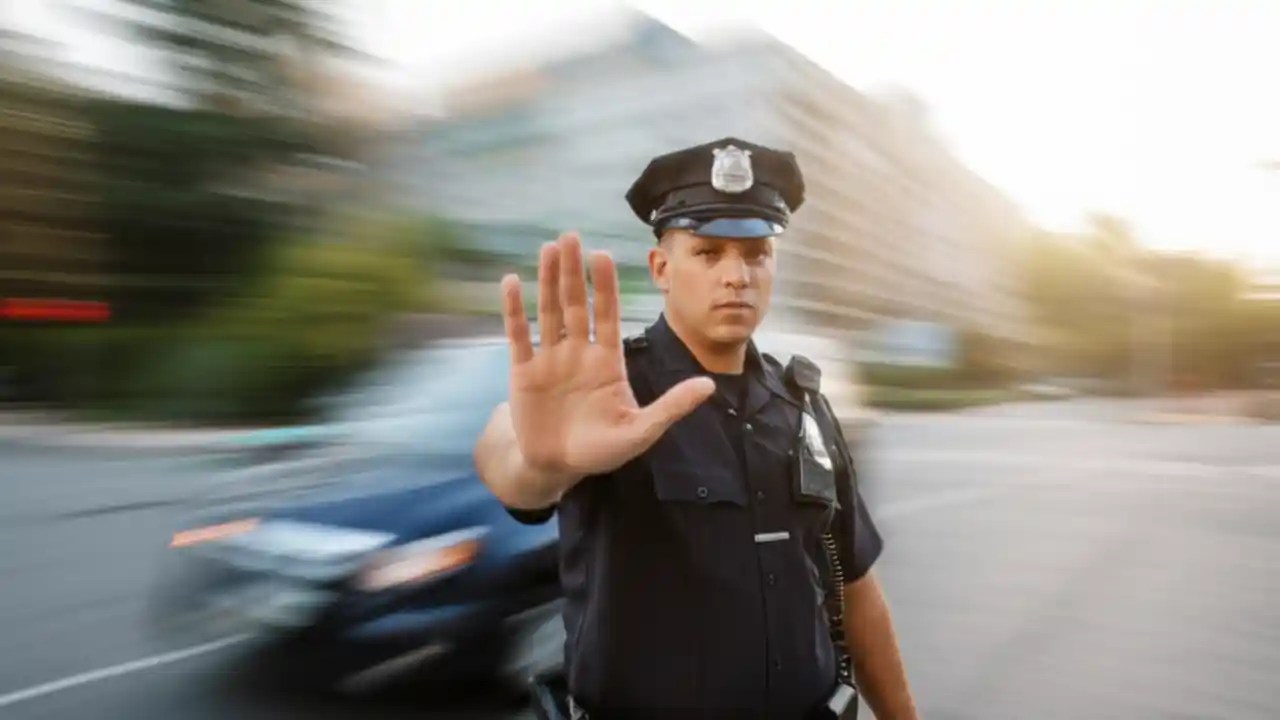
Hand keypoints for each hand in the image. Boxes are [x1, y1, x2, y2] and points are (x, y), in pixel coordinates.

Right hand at [500, 232, 713, 479]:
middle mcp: (578, 352)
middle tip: (571, 237)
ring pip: (549, 312)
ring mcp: (550, 359)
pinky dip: (514, 310)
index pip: (608, 314)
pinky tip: (511, 282)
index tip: (603, 256)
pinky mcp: (523, 372)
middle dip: (574, 272)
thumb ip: (671, 406)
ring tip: (548, 249)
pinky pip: (519, 335)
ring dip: (548, 281)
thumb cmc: (602, 449)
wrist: (558, 467)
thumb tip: (710, 385)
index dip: (605, 286)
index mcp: (607, 361)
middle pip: (576, 304)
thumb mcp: (641, 431)